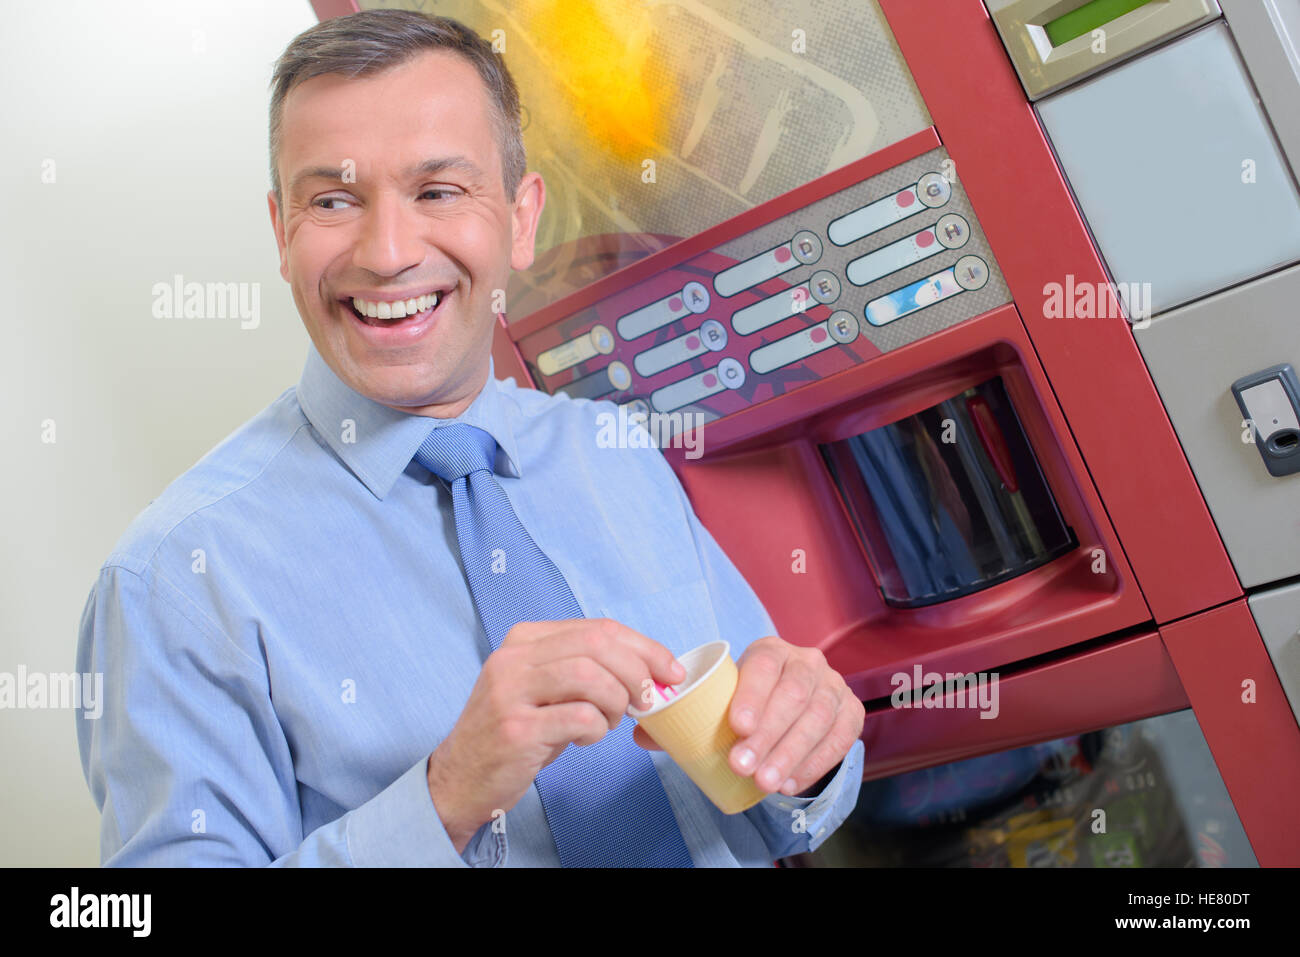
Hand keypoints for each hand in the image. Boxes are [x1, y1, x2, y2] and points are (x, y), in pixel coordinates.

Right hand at [426, 618, 684, 853]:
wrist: (461, 778)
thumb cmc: (516, 733)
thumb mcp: (545, 690)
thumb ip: (585, 670)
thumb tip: (650, 671)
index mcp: (524, 639)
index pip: (597, 627)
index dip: (643, 647)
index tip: (670, 671)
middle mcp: (513, 658)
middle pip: (597, 644)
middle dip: (637, 672)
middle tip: (648, 700)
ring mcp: (509, 692)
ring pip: (589, 675)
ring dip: (616, 701)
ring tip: (610, 721)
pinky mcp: (514, 729)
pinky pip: (578, 717)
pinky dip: (596, 729)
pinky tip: (586, 738)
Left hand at [635, 636, 863, 796]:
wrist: (790, 701)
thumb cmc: (746, 700)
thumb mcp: (720, 697)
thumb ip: (682, 713)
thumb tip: (641, 733)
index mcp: (771, 650)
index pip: (764, 665)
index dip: (752, 695)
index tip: (736, 728)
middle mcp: (807, 661)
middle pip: (792, 695)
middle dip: (768, 733)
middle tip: (743, 766)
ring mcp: (833, 686)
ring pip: (817, 717)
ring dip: (790, 752)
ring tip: (765, 782)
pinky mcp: (850, 712)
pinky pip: (839, 738)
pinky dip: (816, 762)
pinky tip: (791, 783)